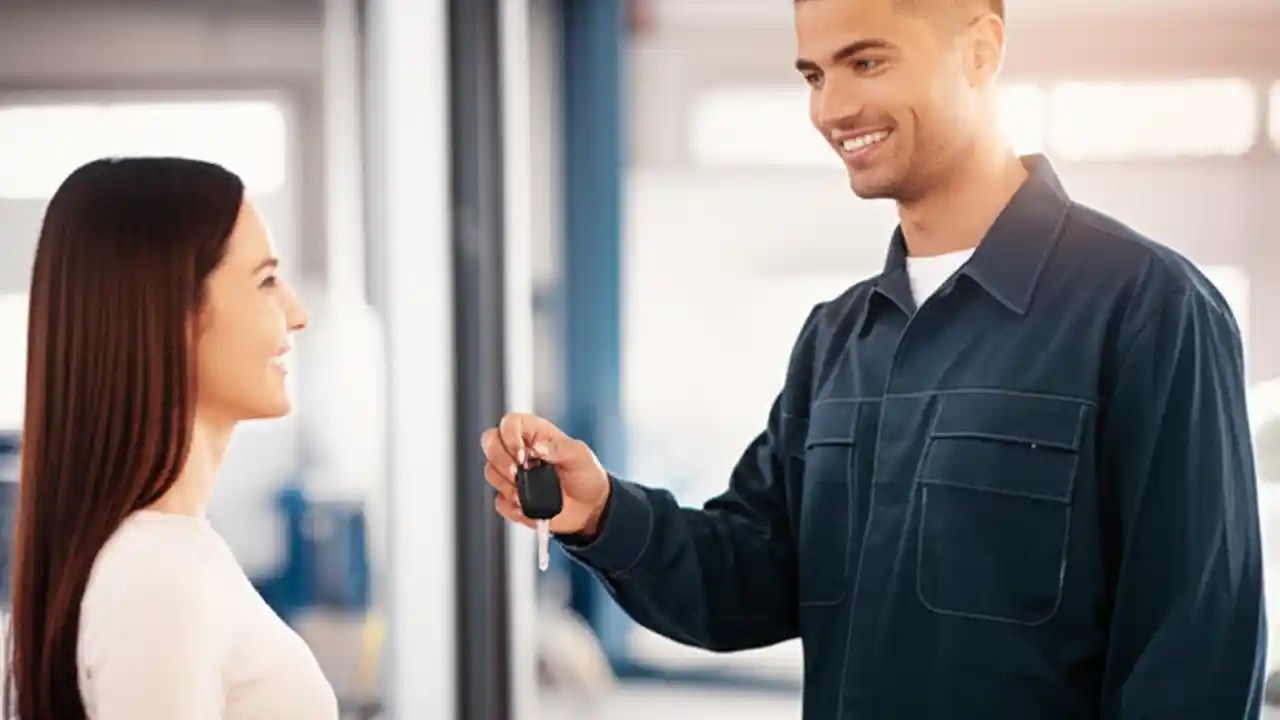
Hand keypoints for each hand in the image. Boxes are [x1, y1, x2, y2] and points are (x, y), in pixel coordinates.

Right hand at [480, 413, 611, 537]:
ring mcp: (514, 475)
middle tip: (517, 473)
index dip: (509, 435)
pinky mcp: (513, 498)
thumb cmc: (587, 475)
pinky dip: (512, 508)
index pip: (510, 423)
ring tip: (525, 495)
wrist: (591, 508)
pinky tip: (529, 511)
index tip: (521, 454)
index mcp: (536, 434)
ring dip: (505, 486)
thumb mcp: (580, 456)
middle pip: (490, 443)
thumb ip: (560, 448)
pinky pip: (500, 502)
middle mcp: (521, 451)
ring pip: (491, 472)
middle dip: (500, 459)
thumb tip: (538, 446)